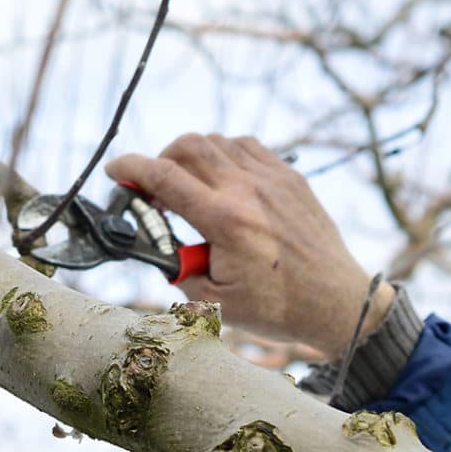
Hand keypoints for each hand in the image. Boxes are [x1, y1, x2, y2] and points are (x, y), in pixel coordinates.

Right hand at [105, 133, 393, 358]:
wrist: (335, 303)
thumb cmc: (277, 310)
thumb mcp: (215, 302)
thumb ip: (179, 269)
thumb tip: (161, 246)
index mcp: (227, 221)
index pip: (165, 177)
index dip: (131, 168)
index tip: (115, 171)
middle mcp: (249, 190)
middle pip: (188, 146)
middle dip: (160, 160)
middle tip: (152, 188)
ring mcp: (274, 179)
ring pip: (218, 141)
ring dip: (192, 158)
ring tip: (188, 188)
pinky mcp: (291, 178)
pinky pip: (247, 147)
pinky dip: (224, 156)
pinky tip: (222, 181)